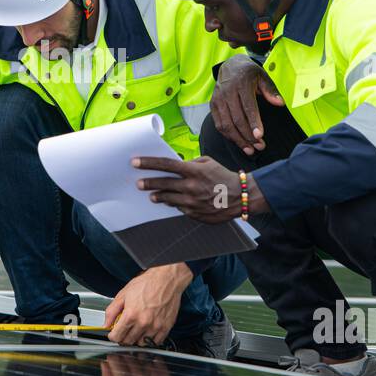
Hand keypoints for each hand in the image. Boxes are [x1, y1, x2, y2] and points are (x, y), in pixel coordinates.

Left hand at [103, 263, 193, 345]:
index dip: (112, 336)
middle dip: (123, 337)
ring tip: (136, 329)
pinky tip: (147, 330)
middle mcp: (143, 322)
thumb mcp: (123, 294)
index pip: (117, 336)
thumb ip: (112, 311)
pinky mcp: (165, 327)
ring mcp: (155, 326)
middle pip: (128, 342)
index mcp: (131, 315)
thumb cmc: (146, 284)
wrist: (166, 279)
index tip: (113, 333)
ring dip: (136, 339)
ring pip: (141, 344)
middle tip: (124, 330)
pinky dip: (149, 339)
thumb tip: (106, 324)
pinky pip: (155, 342)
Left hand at [132, 155, 267, 220]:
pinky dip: (175, 204)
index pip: (166, 164)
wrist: (240, 196)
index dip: (148, 163)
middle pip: (163, 183)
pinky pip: (179, 208)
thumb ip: (190, 163)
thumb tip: (175, 165)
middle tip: (138, 183)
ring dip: (158, 196)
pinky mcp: (194, 214)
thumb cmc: (223, 177)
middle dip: (148, 183)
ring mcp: (192, 202)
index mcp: (194, 171)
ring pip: (168, 199)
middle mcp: (191, 186)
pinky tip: (173, 202)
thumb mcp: (208, 162)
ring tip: (152, 195)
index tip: (135, 162)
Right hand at [210, 54, 283, 154]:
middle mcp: (227, 92)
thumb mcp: (262, 76)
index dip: (253, 123)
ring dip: (238, 140)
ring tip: (250, 149)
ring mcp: (218, 99)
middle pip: (236, 119)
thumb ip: (271, 90)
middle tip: (259, 146)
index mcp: (241, 84)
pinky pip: (219, 124)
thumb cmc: (249, 73)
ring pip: (226, 125)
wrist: (230, 66)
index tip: (260, 136)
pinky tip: (239, 142)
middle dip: (248, 136)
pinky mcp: (213, 105)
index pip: (248, 107)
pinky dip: (228, 136)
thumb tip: (279, 103)